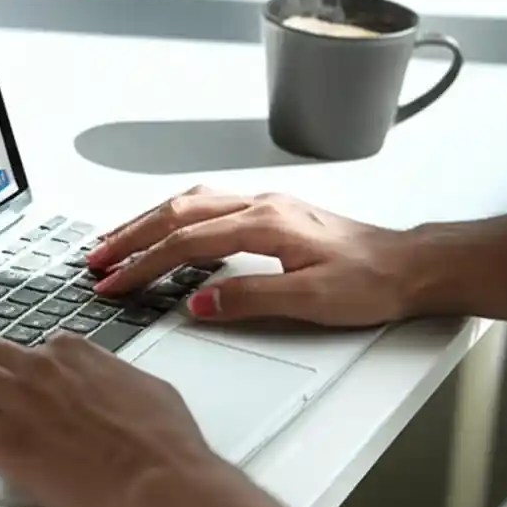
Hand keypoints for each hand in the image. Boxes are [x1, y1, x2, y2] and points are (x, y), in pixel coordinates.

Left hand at [0, 333, 221, 506]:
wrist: (162, 482)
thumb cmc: (166, 445)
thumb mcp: (145, 388)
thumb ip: (112, 378)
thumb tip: (108, 385)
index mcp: (73, 352)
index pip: (27, 349)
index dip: (23, 376)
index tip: (28, 397)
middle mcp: (40, 367)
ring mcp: (19, 401)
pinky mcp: (4, 441)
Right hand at [84, 186, 415, 326]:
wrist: (412, 265)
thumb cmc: (371, 282)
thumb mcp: (311, 302)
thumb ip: (249, 299)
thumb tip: (197, 303)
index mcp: (264, 224)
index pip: (184, 243)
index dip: (142, 265)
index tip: (112, 284)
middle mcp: (259, 205)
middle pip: (175, 214)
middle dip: (129, 237)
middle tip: (94, 262)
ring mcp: (263, 204)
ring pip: (187, 203)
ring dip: (146, 222)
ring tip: (115, 243)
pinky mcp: (269, 212)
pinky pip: (205, 205)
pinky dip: (172, 216)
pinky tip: (163, 227)